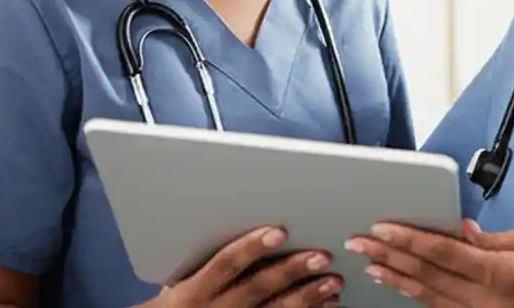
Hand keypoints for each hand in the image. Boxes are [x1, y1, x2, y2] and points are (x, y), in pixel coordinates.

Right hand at [140, 226, 341, 307]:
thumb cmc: (180, 301)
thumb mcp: (181, 278)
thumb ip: (206, 252)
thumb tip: (240, 213)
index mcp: (193, 292)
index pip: (225, 264)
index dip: (251, 247)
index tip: (279, 231)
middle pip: (257, 287)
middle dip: (291, 271)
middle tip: (321, 255)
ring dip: (308, 296)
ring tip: (333, 280)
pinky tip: (327, 303)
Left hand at [345, 219, 513, 307]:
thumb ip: (490, 239)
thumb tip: (456, 229)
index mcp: (501, 275)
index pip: (443, 254)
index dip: (408, 239)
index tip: (381, 227)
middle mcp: (488, 303)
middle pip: (428, 276)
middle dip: (390, 257)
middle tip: (359, 243)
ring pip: (430, 298)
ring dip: (398, 279)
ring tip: (371, 265)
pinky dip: (420, 296)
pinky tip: (401, 285)